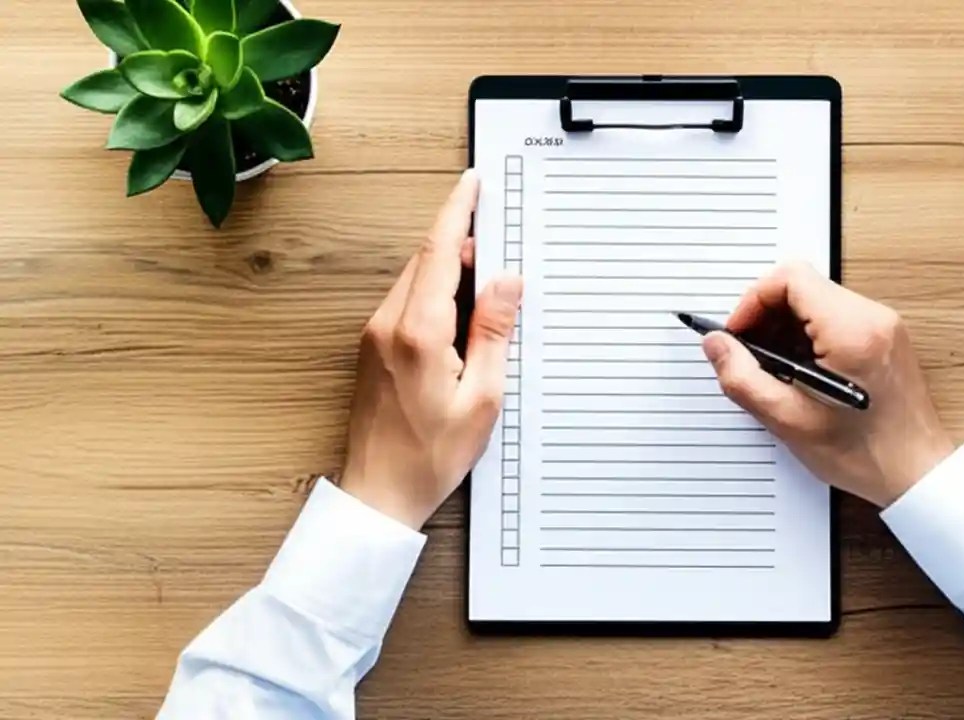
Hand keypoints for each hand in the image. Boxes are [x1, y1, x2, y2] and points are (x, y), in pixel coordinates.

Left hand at [340, 171, 522, 527]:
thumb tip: (506, 282)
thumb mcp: (482, 397)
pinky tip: (460, 319)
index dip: (458, 211)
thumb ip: (493, 331)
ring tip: (487, 290)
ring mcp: (375, 335)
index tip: (472, 184)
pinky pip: (407, 304)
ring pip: (416, 281)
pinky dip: (435, 296)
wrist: (378, 493)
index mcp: (418, 331)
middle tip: (500, 243)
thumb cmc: (429, 456)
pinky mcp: (373, 349)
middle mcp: (388, 324)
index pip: (438, 251)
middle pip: (427, 261)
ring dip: (449, 272)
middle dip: (462, 243)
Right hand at [703, 261, 952, 507]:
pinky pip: (833, 319)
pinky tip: (798, 374)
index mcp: (852, 331)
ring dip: (784, 330)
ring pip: (815, 303)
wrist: (917, 473)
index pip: (791, 279)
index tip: (737, 333)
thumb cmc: (868, 454)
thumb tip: (717, 346)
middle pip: (802, 288)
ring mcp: (882, 326)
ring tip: (774, 372)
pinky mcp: (883, 339)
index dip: (753, 300)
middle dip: (766, 317)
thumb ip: (743, 378)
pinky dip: (806, 339)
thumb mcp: (790, 421)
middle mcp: (872, 319)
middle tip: (749, 356)